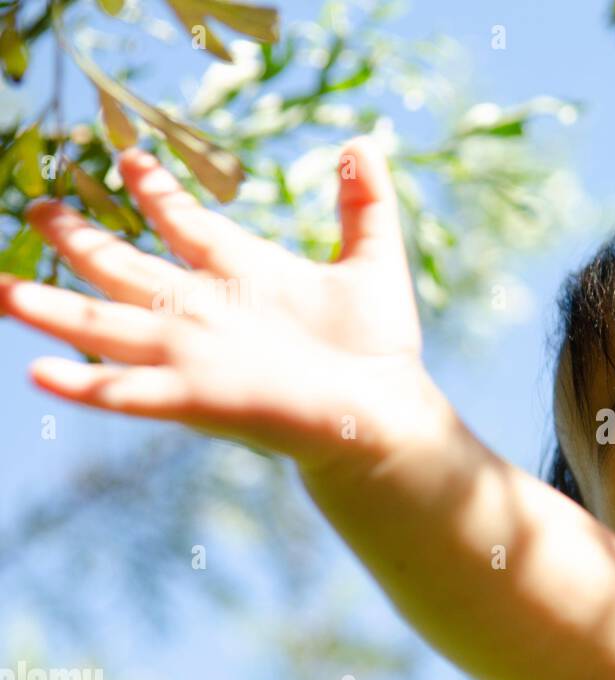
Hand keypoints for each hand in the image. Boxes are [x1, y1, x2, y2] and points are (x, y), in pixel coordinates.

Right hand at [0, 136, 442, 472]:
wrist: (386, 411)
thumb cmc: (379, 348)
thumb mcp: (374, 263)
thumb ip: (365, 205)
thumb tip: (364, 145)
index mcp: (242, 274)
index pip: (186, 224)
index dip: (158, 192)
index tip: (131, 159)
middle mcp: (206, 311)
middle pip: (128, 269)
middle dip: (81, 240)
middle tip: (37, 206)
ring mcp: (196, 353)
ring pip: (108, 323)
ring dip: (52, 305)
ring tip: (0, 287)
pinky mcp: (197, 397)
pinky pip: (129, 391)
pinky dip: (85, 383)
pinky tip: (39, 371)